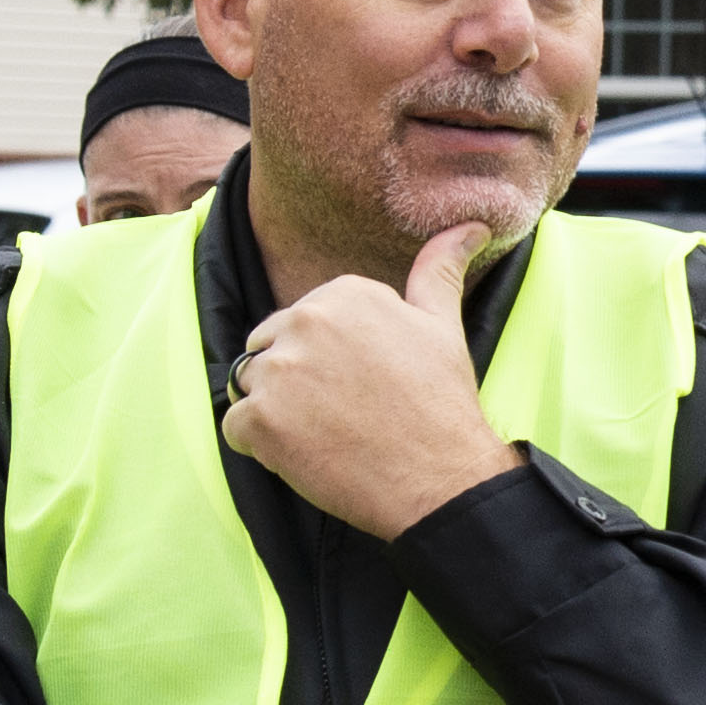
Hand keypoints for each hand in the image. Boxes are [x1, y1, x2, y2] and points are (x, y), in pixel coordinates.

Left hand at [218, 221, 519, 541]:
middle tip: (344, 413)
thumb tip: (470, 226)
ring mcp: (279, 371)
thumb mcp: (443, 326)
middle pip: (269, 349)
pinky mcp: (259, 420)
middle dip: (295, 381)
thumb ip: (439, 270)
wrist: (440, 478)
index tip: (361, 384)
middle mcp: (305, 321)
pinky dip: (261, 446)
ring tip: (324, 433)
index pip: (303, 321)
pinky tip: (305, 453)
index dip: (327, 359)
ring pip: (250, 385)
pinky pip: (235, 427)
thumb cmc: (442, 403)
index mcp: (344, 294)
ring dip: (276, 412)